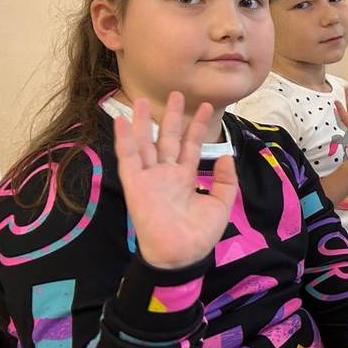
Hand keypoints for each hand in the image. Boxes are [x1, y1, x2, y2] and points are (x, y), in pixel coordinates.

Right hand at [113, 92, 238, 269]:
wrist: (182, 254)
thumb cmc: (200, 234)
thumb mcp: (221, 204)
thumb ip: (225, 180)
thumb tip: (227, 156)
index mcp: (184, 177)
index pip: (190, 146)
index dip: (197, 127)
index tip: (206, 107)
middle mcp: (165, 174)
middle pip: (167, 138)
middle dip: (171, 117)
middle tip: (177, 93)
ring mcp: (149, 177)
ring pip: (144, 143)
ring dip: (142, 122)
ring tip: (142, 99)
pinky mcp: (135, 184)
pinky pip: (127, 158)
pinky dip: (123, 139)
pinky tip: (121, 120)